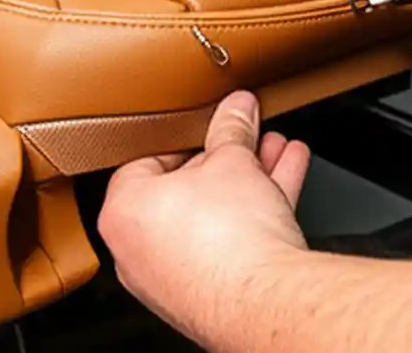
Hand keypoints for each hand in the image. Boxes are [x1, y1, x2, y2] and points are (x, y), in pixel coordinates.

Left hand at [98, 91, 311, 349]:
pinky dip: (256, 212)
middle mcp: (140, 251)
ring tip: (275, 152)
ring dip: (248, 180)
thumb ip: (232, 128)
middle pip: (185, 189)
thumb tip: (237, 110)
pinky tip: (286, 179)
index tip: (213, 124)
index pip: (147, 160)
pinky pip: (231, 241)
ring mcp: (174, 277)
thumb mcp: (231, 159)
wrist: (264, 301)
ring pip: (214, 215)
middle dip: (226, 159)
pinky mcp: (210, 294)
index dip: (186, 136)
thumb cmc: (226, 238)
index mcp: (124, 212)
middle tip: (248, 135)